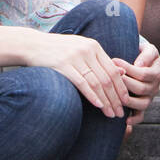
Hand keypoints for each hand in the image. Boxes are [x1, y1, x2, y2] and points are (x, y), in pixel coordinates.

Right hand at [2, 27, 129, 117]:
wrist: (33, 45)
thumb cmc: (59, 50)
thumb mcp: (82, 50)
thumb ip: (100, 60)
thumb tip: (122, 72)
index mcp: (94, 46)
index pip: (113, 70)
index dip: (121, 87)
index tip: (126, 101)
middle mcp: (87, 50)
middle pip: (107, 78)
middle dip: (116, 98)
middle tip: (120, 113)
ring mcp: (75, 57)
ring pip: (96, 82)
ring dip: (106, 100)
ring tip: (111, 114)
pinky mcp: (63, 65)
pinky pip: (81, 83)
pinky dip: (92, 95)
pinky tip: (99, 105)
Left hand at [114, 38, 159, 135]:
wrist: (144, 61)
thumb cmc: (143, 54)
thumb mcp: (148, 49)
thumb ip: (146, 54)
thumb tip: (139, 64)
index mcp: (156, 73)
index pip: (143, 73)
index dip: (128, 68)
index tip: (114, 61)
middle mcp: (154, 87)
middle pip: (141, 89)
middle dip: (124, 83)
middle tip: (110, 77)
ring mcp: (149, 97)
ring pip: (142, 104)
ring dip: (128, 101)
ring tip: (115, 96)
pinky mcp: (143, 105)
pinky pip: (141, 116)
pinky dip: (134, 119)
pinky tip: (125, 120)